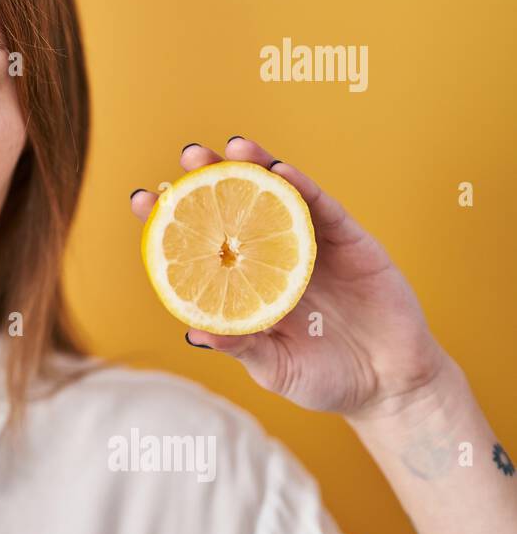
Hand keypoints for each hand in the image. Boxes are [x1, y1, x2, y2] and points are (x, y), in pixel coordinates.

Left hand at [129, 135, 451, 418]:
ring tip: (234, 146)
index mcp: (246, 282)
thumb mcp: (274, 368)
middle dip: (211, 177)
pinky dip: (304, 187)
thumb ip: (240, 346)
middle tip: (189, 154)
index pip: (202, 243)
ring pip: (280, 195)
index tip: (143, 198)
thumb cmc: (324, 379)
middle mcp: (273, 255)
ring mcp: (313, 245)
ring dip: (258, 165)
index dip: (173, 218)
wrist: (391, 387)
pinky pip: (325, 208)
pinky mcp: (351, 242)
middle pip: (236, 207)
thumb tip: (194, 330)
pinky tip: (281, 170)